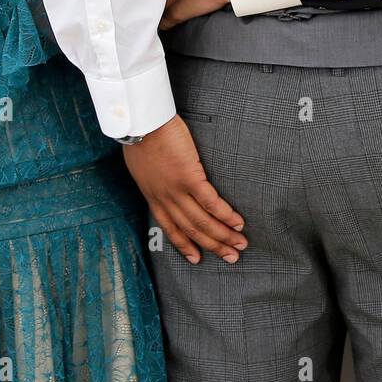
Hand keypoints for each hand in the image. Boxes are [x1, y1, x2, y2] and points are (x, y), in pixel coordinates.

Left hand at [122, 115, 247, 262]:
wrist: (142, 123)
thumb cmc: (141, 137)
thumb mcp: (142, 167)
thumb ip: (154, 180)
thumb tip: (164, 184)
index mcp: (153, 196)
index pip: (170, 228)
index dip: (184, 245)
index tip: (197, 259)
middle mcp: (165, 199)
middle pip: (191, 229)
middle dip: (212, 245)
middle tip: (231, 257)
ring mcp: (176, 190)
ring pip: (202, 221)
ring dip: (223, 235)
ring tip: (240, 244)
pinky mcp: (189, 177)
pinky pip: (210, 202)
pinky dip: (225, 215)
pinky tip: (237, 222)